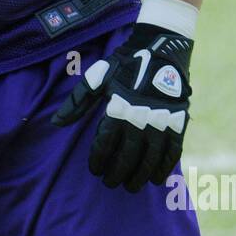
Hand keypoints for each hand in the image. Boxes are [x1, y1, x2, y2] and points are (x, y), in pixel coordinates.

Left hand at [51, 22, 191, 192]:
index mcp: (119, 107)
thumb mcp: (97, 78)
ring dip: (140, 176)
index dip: (98, 160)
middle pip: (128, 156)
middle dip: (117, 173)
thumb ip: (77, 102)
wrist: (161, 49)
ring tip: (130, 186)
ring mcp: (163, 121)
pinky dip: (164, 167)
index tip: (94, 170)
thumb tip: (56, 123)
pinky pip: (173, 152)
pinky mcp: (179, 122)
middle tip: (110, 183)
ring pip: (151, 158)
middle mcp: (141, 118)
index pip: (105, 143)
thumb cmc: (125, 65)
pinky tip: (156, 179)